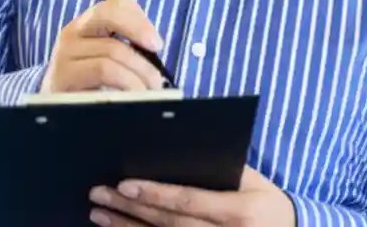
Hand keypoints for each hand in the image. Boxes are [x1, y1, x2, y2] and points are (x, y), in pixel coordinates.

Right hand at [39, 0, 166, 92]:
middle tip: (157, 56)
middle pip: (109, 15)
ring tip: (150, 90)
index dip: (140, 18)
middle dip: (140, 32)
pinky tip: (134, 96)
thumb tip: (156, 51)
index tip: (157, 44)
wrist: (54, 113)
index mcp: (86, 26)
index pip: (115, 3)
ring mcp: (64, 53)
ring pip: (112, 49)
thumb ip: (126, 49)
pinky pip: (104, 69)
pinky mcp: (63, 75)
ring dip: (140, 71)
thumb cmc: (88, 88)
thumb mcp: (107, 63)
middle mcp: (71, 33)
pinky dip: (127, 81)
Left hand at [88, 168, 296, 226]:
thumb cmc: (267, 203)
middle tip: (99, 194)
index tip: (124, 184)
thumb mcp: (254, 181)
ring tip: (99, 214)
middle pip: (169, 224)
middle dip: (130, 209)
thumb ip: (221, 167)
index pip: (189, 202)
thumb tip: (173, 147)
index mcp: (241, 213)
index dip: (155, 194)